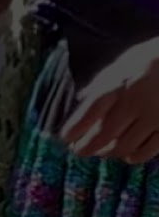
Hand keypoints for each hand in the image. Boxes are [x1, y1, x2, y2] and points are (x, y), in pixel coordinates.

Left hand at [61, 38, 158, 163]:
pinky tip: (128, 153)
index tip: (66, 137)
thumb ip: (103, 82)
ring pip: (122, 148)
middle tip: (79, 150)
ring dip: (108, 152)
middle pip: (102, 137)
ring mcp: (155, 116)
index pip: (89, 112)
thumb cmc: (153, 60)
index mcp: (120, 83)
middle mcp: (136, 101)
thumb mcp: (124, 63)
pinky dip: (133, 156)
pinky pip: (146, 152)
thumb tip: (81, 98)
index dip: (74, 130)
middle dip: (85, 148)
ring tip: (103, 150)